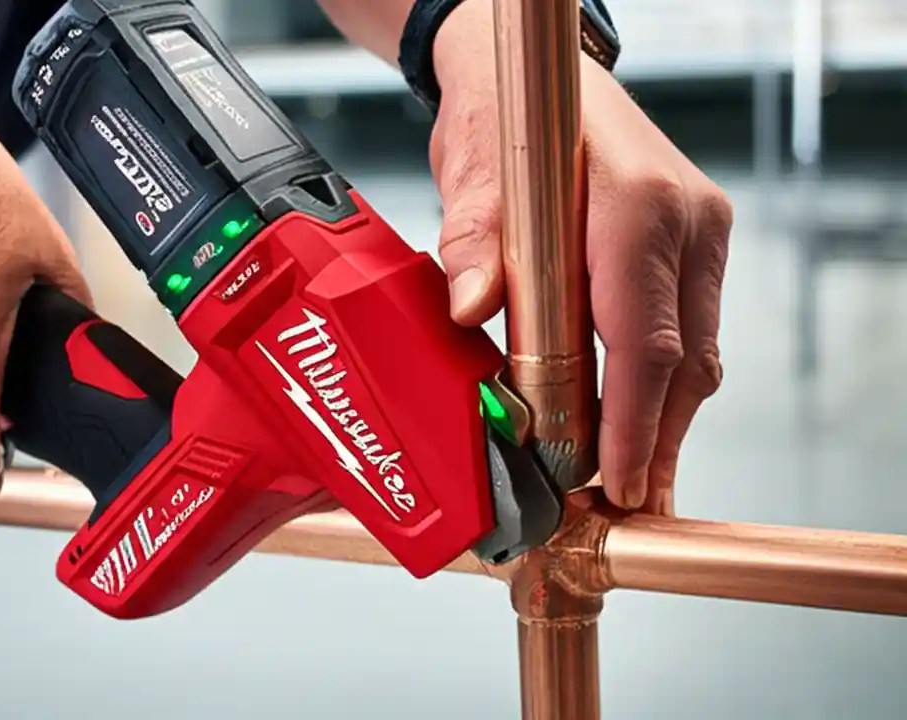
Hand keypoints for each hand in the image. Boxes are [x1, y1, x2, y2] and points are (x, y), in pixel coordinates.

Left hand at [428, 4, 731, 514]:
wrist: (529, 72)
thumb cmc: (505, 117)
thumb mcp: (473, 177)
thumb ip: (474, 247)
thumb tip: (471, 311)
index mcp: (638, 207)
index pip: (646, 342)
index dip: (635, 426)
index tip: (618, 483)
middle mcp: (686, 220)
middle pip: (683, 360)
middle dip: (657, 441)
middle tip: (627, 505)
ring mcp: (698, 232)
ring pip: (694, 351)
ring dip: (664, 419)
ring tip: (633, 481)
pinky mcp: (690, 243)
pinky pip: (686, 328)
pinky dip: (661, 382)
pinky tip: (639, 423)